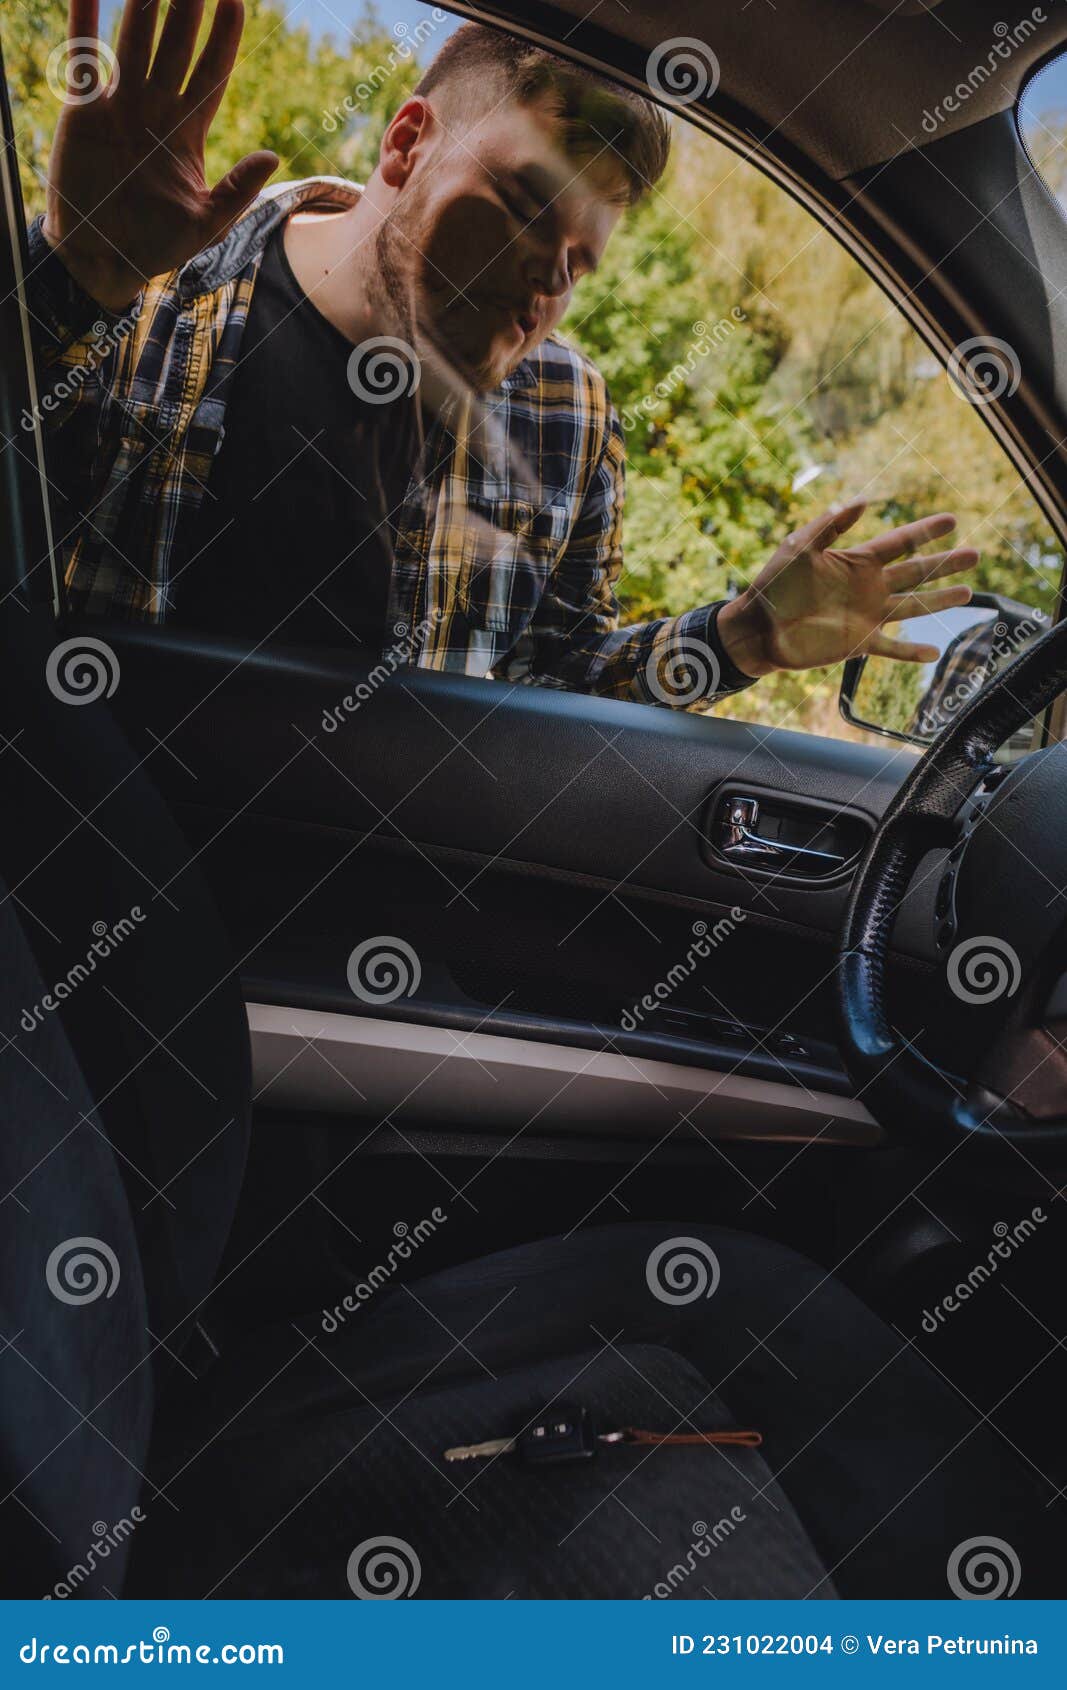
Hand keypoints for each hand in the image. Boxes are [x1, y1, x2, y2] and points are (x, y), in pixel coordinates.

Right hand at [41, 0, 277, 309]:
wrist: (103, 259)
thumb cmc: (156, 245)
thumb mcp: (206, 224)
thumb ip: (237, 191)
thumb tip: (271, 157)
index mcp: (187, 132)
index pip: (210, 73)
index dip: (223, 38)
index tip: (235, 1)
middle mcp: (155, 108)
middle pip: (176, 46)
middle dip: (187, 8)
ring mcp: (120, 105)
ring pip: (136, 41)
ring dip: (144, 3)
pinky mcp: (84, 110)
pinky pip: (83, 55)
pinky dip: (84, 20)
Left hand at [716, 500, 977, 677]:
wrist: (759, 628)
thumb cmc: (773, 585)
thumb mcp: (798, 547)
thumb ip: (829, 524)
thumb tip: (863, 500)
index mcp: (857, 561)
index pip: (901, 543)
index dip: (927, 531)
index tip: (953, 520)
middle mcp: (868, 587)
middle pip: (917, 572)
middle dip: (946, 563)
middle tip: (975, 554)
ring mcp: (866, 615)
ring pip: (913, 606)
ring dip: (940, 600)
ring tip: (969, 593)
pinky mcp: (858, 643)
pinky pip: (891, 649)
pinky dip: (911, 652)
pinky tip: (934, 653)